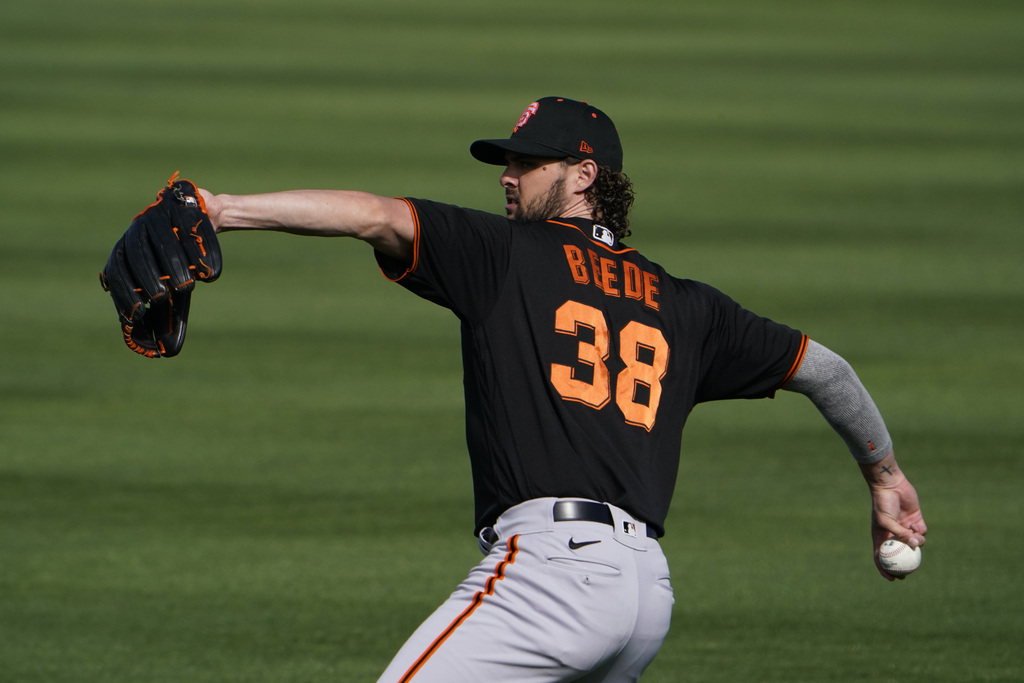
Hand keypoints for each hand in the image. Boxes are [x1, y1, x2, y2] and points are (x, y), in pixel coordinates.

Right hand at [860, 452, 927, 580]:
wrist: (890, 486)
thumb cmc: (882, 504)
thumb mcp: (886, 521)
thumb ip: (900, 534)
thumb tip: (914, 545)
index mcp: (882, 535)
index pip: (881, 556)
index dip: (885, 569)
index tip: (892, 579)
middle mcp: (894, 533)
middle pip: (900, 553)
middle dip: (906, 564)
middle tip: (911, 572)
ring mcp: (905, 527)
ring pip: (914, 542)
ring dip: (916, 543)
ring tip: (915, 538)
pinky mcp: (916, 519)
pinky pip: (922, 531)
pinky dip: (921, 532)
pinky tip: (916, 526)